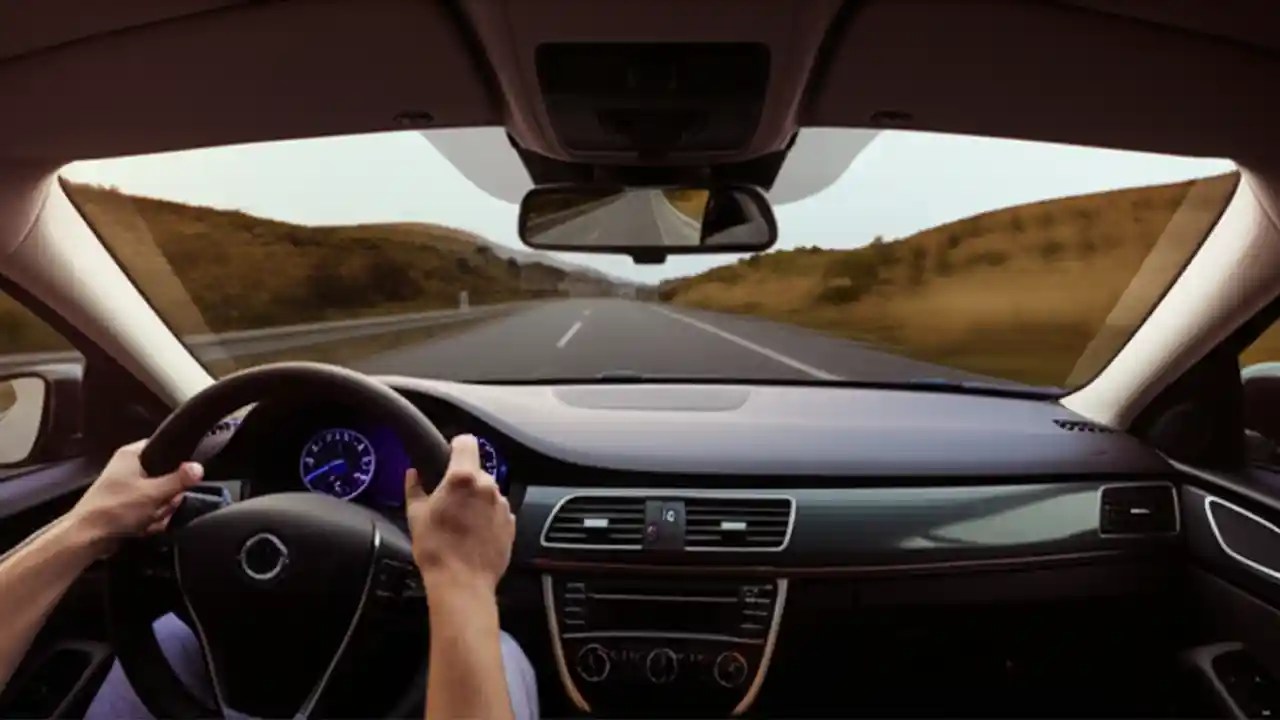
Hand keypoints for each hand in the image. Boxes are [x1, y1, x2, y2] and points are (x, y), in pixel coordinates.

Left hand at [68, 440, 203, 555]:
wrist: (86, 538)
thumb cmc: (116, 508)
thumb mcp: (152, 493)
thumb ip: (178, 479)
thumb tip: (200, 467)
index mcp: (131, 454)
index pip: (163, 446)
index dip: (177, 460)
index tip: (184, 475)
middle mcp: (129, 467)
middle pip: (166, 475)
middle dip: (169, 495)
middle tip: (164, 503)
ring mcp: (127, 488)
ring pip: (160, 495)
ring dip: (161, 510)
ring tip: (150, 519)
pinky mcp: (126, 506)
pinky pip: (150, 509)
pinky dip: (151, 519)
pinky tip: (145, 527)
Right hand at [404, 435, 514, 597]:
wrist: (462, 583)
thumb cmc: (436, 549)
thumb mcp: (416, 515)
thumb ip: (414, 488)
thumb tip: (412, 474)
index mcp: (463, 478)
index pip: (466, 442)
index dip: (456, 446)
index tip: (450, 455)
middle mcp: (487, 487)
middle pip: (476, 470)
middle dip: (464, 481)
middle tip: (449, 501)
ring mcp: (502, 505)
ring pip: (488, 492)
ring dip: (477, 500)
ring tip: (461, 522)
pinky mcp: (511, 523)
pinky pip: (497, 511)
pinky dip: (488, 517)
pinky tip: (474, 534)